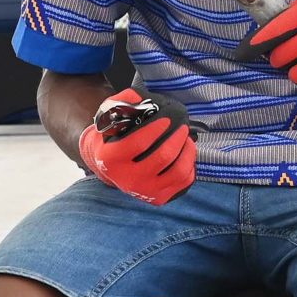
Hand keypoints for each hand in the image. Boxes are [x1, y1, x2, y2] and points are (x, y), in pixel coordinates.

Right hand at [78, 89, 196, 204]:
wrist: (106, 167)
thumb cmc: (111, 138)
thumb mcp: (108, 117)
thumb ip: (123, 102)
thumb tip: (142, 99)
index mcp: (111, 159)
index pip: (139, 143)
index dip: (156, 129)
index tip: (167, 119)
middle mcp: (127, 179)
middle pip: (162, 157)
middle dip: (177, 138)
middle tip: (183, 127)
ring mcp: (144, 191)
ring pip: (178, 171)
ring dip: (188, 152)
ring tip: (187, 139)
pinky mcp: (158, 198)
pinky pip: (183, 181)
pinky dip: (190, 165)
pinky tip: (186, 154)